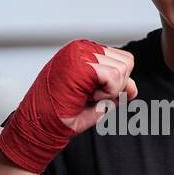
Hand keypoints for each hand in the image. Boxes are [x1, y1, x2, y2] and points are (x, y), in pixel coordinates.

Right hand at [0, 39, 136, 172]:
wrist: (41, 126)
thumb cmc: (64, 115)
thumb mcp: (99, 100)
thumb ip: (117, 89)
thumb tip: (133, 86)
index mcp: (85, 52)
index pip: (123, 60)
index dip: (118, 83)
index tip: (97, 96)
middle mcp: (83, 48)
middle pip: (127, 62)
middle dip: (116, 86)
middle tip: (91, 96)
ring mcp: (80, 52)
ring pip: (123, 68)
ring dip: (110, 90)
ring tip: (87, 96)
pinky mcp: (81, 62)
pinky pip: (115, 76)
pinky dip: (107, 92)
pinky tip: (89, 97)